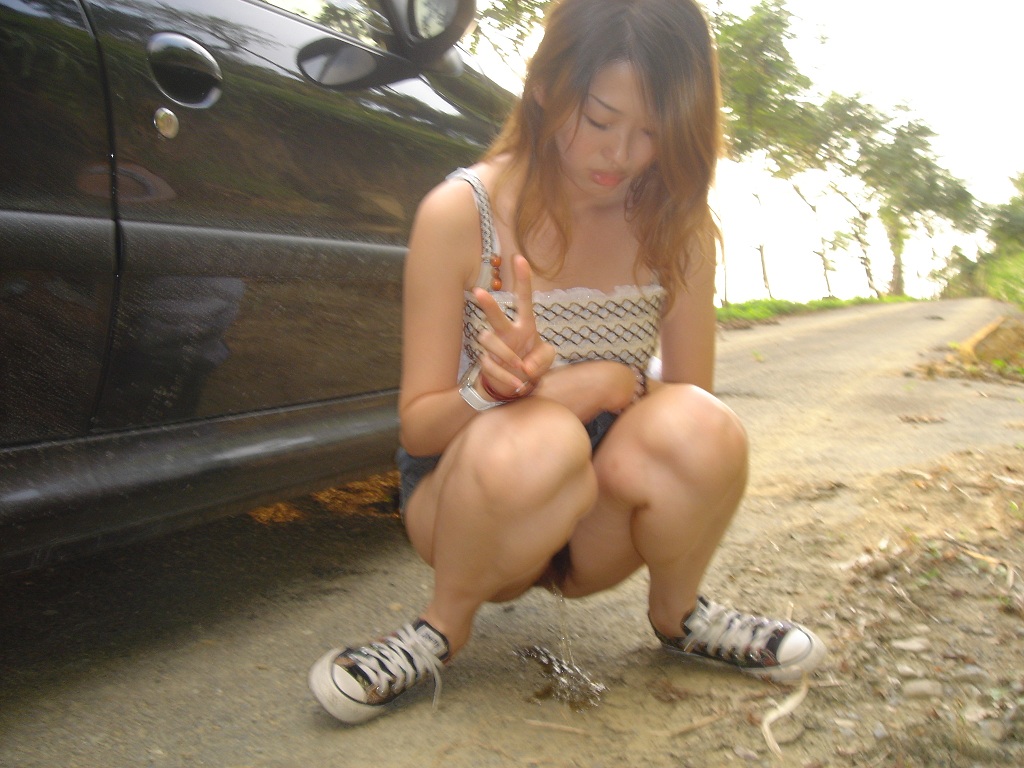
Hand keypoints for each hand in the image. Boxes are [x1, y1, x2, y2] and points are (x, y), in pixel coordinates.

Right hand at [471, 255, 554, 397]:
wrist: (517, 386)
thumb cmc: (532, 364)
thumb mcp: (546, 359)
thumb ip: (543, 359)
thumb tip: (526, 367)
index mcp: (524, 325)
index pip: (523, 299)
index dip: (522, 279)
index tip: (519, 258)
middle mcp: (506, 332)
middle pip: (495, 316)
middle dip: (489, 305)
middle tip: (478, 292)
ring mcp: (494, 346)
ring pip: (489, 341)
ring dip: (507, 356)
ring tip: (522, 370)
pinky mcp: (486, 363)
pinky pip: (491, 366)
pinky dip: (506, 377)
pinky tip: (518, 385)